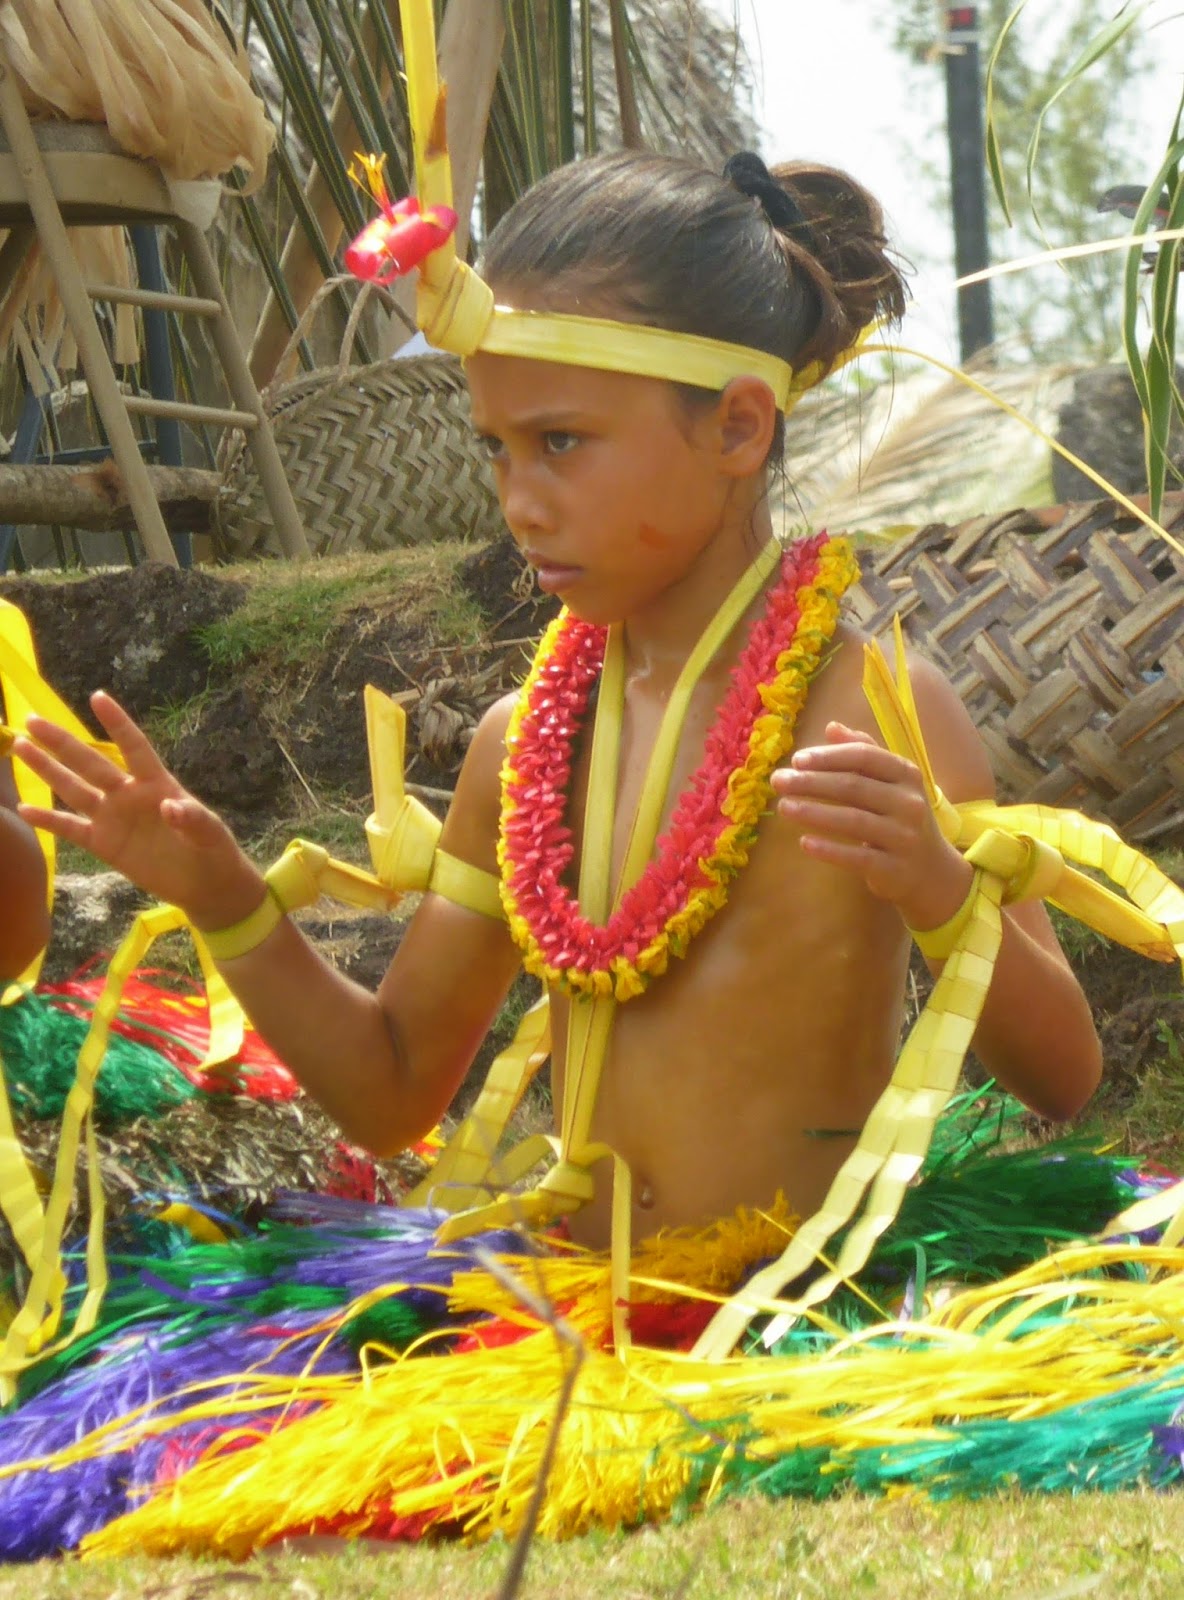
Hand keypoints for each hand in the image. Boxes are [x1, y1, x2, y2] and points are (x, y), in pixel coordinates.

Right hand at [14, 691, 264, 929]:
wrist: (204, 884)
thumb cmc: (212, 850)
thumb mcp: (210, 833)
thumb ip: (192, 819)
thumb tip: (170, 807)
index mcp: (156, 783)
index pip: (134, 747)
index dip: (117, 723)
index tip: (97, 697)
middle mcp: (129, 795)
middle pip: (90, 763)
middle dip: (62, 742)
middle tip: (33, 719)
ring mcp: (113, 818)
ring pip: (73, 789)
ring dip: (48, 770)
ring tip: (20, 746)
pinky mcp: (103, 844)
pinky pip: (70, 828)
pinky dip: (48, 820)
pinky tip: (23, 809)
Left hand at [772, 722, 971, 930]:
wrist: (932, 871)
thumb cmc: (902, 819)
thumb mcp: (892, 782)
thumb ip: (864, 753)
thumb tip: (831, 727)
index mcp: (906, 774)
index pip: (865, 757)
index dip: (829, 757)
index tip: (797, 760)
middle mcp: (909, 802)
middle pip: (853, 786)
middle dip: (811, 782)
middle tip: (778, 781)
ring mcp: (904, 836)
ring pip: (853, 820)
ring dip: (814, 812)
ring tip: (783, 807)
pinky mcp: (893, 868)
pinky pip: (857, 857)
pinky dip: (830, 849)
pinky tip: (804, 842)